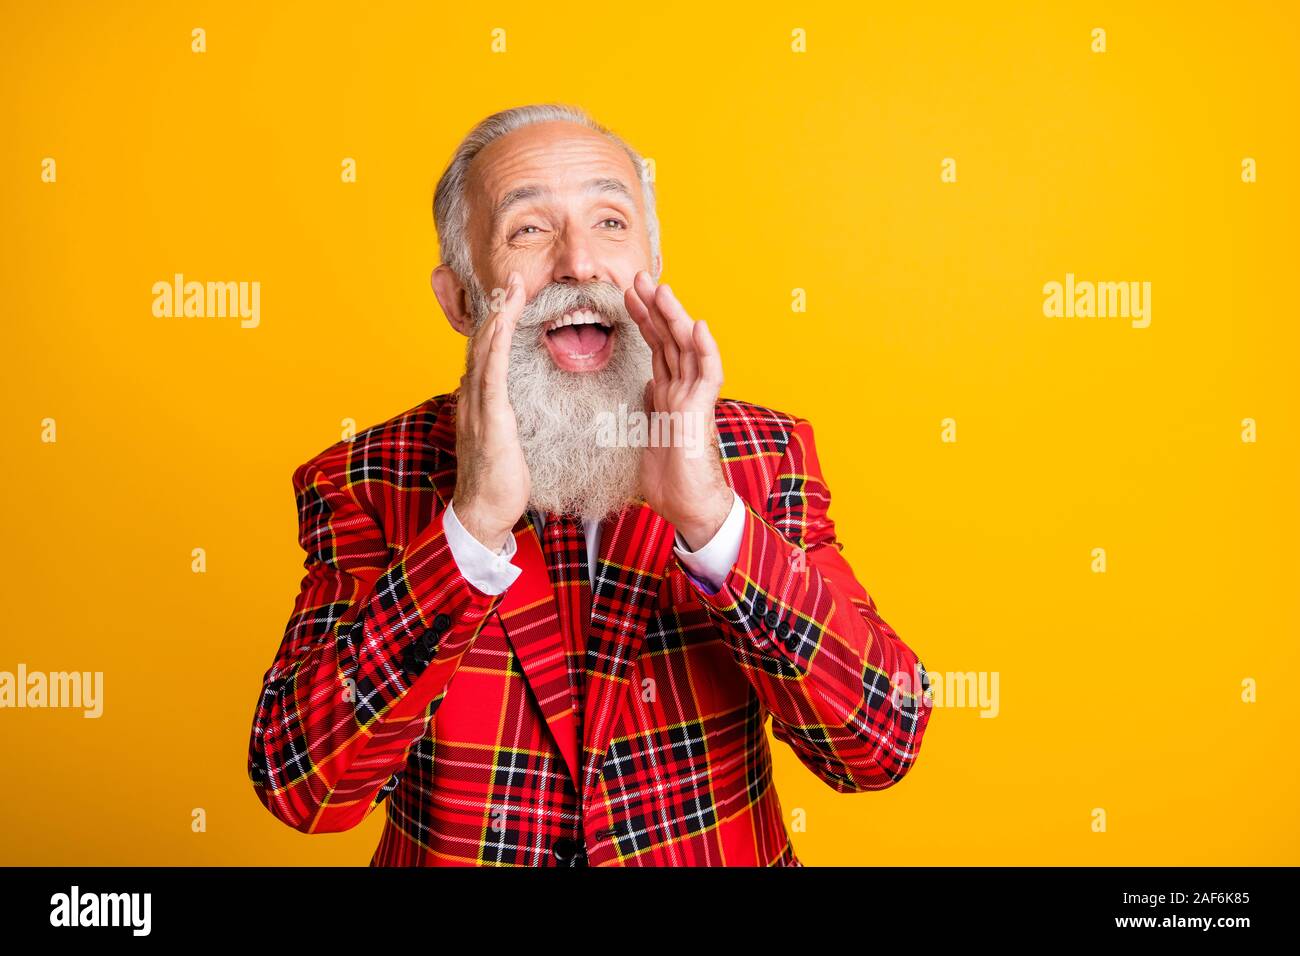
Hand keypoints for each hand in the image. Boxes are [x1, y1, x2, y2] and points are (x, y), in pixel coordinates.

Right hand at [451, 271, 528, 550]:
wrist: (482, 514)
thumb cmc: (499, 483)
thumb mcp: (504, 440)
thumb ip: (504, 416)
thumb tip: (505, 400)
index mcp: (478, 400)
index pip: (489, 352)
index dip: (499, 322)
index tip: (514, 295)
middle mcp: (472, 397)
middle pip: (484, 342)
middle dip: (499, 307)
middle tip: (514, 277)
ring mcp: (477, 406)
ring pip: (486, 350)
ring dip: (499, 316)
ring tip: (512, 287)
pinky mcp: (488, 419)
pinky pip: (492, 373)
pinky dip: (497, 344)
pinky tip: (504, 323)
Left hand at [625, 271, 733, 550]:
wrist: (688, 507)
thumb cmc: (669, 480)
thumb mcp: (643, 437)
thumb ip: (644, 410)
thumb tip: (641, 389)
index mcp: (667, 394)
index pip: (655, 348)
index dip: (643, 320)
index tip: (627, 295)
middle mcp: (682, 390)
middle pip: (669, 339)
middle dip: (653, 307)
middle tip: (637, 278)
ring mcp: (694, 398)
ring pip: (686, 348)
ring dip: (674, 317)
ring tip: (660, 288)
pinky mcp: (702, 411)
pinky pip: (708, 375)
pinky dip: (705, 350)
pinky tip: (698, 326)